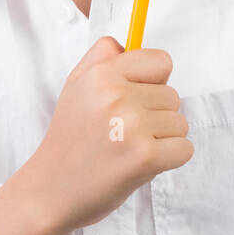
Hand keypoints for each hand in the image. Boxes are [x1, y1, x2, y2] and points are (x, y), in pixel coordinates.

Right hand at [22, 36, 192, 233]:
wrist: (49, 191)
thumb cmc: (68, 140)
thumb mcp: (75, 87)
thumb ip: (101, 58)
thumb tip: (128, 43)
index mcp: (101, 75)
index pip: (161, 61)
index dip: (154, 82)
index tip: (136, 99)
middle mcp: (116, 96)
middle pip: (173, 95)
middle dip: (156, 116)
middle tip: (124, 133)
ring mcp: (131, 127)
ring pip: (180, 123)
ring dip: (162, 139)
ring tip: (129, 149)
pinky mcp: (144, 157)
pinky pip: (184, 149)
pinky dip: (169, 160)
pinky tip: (140, 165)